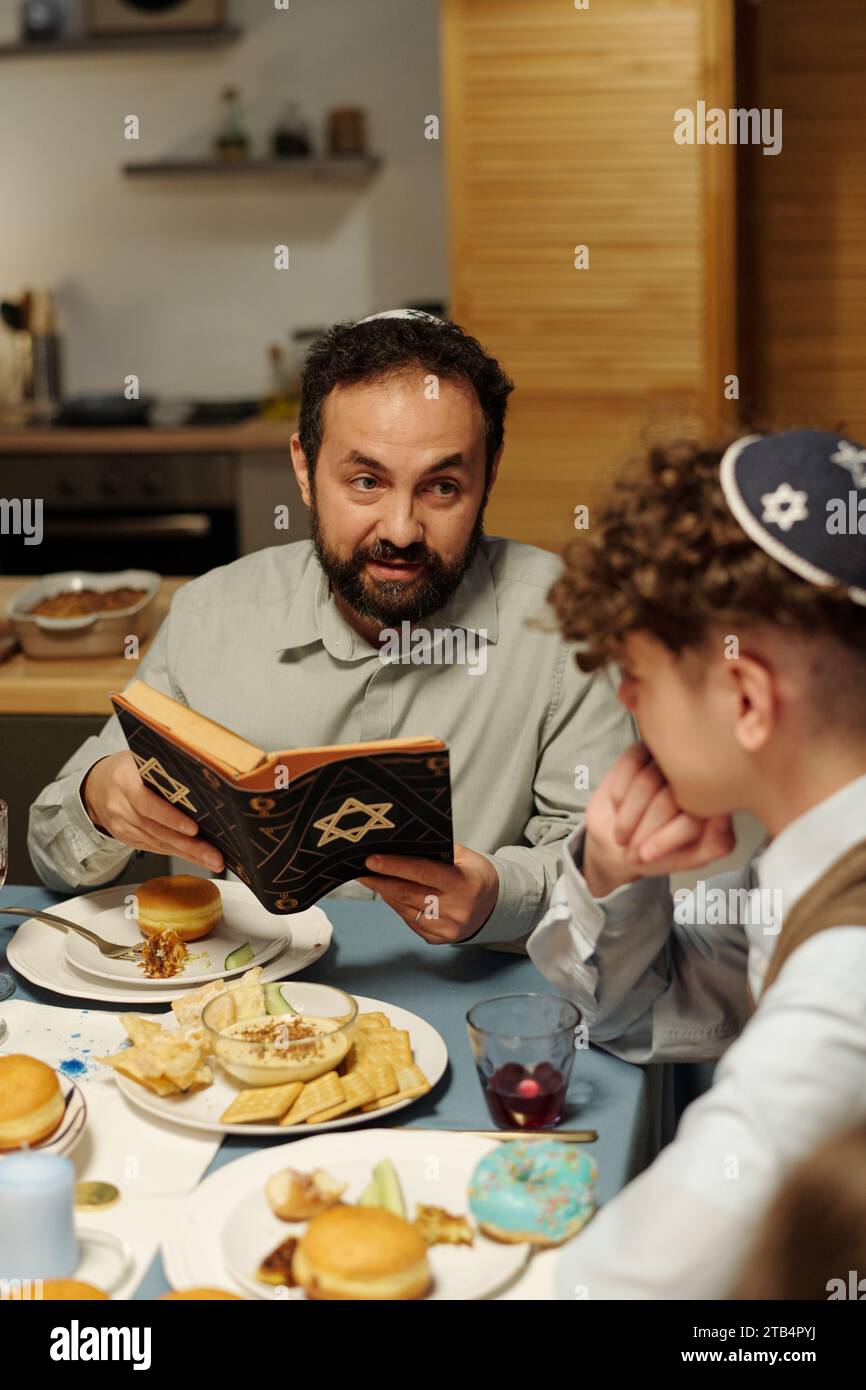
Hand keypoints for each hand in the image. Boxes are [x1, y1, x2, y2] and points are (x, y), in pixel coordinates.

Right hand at [81, 752, 223, 872]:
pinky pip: (154, 847)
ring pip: (158, 843)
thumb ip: (163, 768)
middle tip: (214, 856)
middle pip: (157, 829)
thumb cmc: (126, 769)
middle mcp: (121, 806)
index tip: (194, 829)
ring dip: (188, 854)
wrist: (96, 786)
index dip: (170, 818)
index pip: (146, 802)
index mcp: (124, 780)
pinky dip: (177, 853)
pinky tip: (195, 858)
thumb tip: (200, 774)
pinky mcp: (127, 838)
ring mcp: (122, 826)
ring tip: (212, 860)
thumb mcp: (139, 759)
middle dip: (189, 845)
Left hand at [357, 843, 499, 943]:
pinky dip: (397, 905)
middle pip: (407, 893)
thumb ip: (438, 851)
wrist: (494, 906)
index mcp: (463, 884)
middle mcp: (455, 910)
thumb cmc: (476, 875)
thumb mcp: (465, 857)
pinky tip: (391, 894)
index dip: (394, 866)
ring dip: (386, 892)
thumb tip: (402, 846)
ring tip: (373, 878)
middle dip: (381, 880)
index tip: (371, 860)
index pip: (423, 873)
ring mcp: (446, 928)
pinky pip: (409, 920)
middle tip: (361, 869)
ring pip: (404, 908)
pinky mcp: (437, 939)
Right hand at [582, 741, 734, 896]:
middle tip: (633, 850)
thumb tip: (722, 818)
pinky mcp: (643, 750)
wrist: (619, 841)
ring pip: (645, 782)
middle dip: (643, 831)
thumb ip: (717, 843)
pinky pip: (629, 765)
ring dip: (627, 816)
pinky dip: (620, 792)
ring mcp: (669, 761)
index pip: (693, 817)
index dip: (665, 839)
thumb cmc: (662, 850)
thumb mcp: (692, 857)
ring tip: (624, 835)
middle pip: (667, 801)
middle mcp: (696, 775)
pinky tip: (620, 805)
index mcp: (715, 799)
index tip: (646, 856)